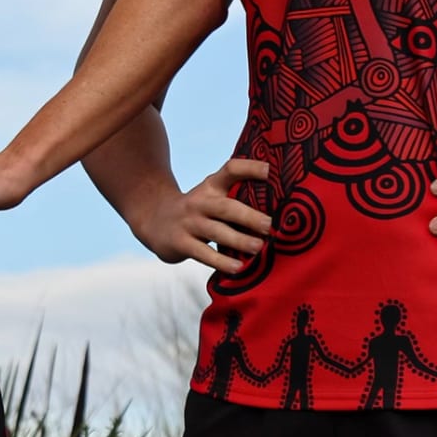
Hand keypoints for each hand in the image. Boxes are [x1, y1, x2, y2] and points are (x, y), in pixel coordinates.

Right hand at [130, 158, 274, 273]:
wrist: (154, 220)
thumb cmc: (198, 210)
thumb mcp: (212, 196)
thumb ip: (237, 197)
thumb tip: (283, 208)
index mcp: (211, 186)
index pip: (230, 169)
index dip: (250, 168)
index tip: (270, 171)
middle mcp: (200, 202)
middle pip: (226, 207)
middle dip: (249, 216)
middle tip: (270, 225)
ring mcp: (189, 222)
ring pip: (216, 231)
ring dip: (239, 240)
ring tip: (259, 248)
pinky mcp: (180, 242)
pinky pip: (203, 253)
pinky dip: (221, 261)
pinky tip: (237, 268)